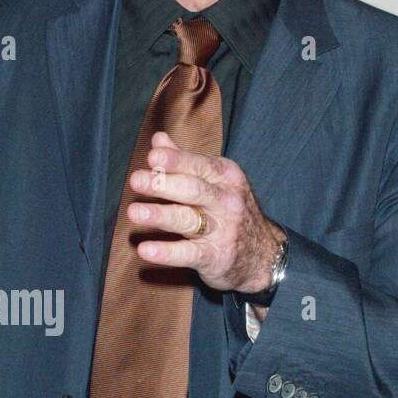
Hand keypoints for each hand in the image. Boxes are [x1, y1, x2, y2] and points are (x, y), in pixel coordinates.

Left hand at [128, 132, 283, 293]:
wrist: (263, 254)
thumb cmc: (230, 212)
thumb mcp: (216, 182)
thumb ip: (185, 161)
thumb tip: (158, 140)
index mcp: (225, 177)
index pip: (198, 165)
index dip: (175, 161)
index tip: (152, 157)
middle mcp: (226, 201)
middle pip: (193, 189)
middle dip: (164, 184)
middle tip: (136, 180)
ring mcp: (222, 230)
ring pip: (188, 220)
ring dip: (160, 215)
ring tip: (134, 212)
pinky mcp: (215, 257)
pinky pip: (189, 254)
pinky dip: (167, 252)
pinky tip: (147, 250)